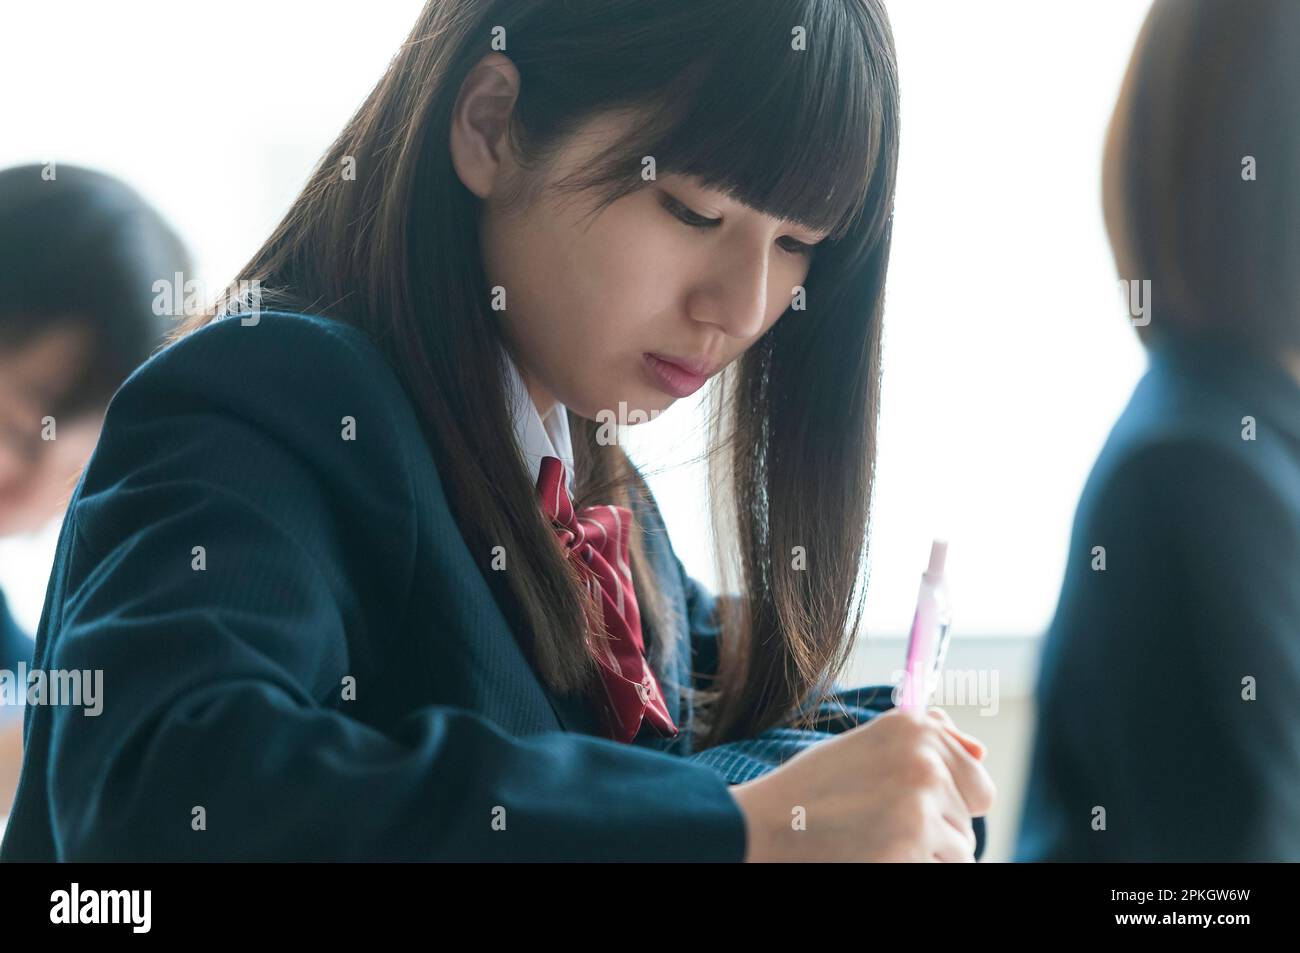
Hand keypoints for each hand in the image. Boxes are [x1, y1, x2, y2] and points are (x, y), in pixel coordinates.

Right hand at [729, 706, 994, 861]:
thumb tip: (981, 752)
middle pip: (970, 819)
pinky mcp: (914, 839)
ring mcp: (921, 799)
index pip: (978, 781)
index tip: (900, 801)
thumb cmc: (811, 790)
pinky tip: (874, 855)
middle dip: (937, 831)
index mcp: (914, 727)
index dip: (946, 801)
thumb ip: (924, 741)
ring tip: (874, 840)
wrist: (763, 826)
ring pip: (960, 850)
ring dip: (924, 854)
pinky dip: (912, 867)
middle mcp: (924, 756)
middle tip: (882, 824)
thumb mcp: (865, 747)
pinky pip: (941, 868)